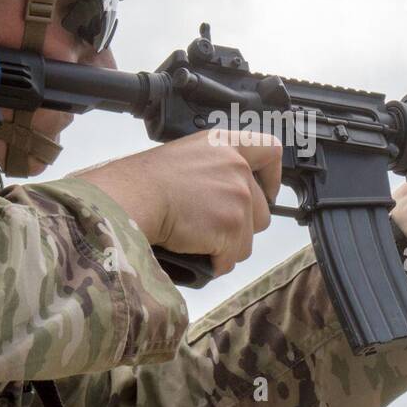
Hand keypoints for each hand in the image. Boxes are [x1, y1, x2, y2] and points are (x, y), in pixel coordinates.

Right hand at [73, 129, 281, 275]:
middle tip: (212, 229)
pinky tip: (193, 251)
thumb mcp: (185, 157)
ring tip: (196, 239)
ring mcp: (239, 197)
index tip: (266, 192)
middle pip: (262, 211)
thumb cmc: (145, 181)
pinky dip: (214, 262)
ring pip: (247, 240)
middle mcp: (238, 168)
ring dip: (226, 247)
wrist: (134, 197)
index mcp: (225, 145)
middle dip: (241, 227)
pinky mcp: (233, 226)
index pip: (271, 150)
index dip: (272, 177)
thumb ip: (213, 169)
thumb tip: (219, 196)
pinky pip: (231, 258)